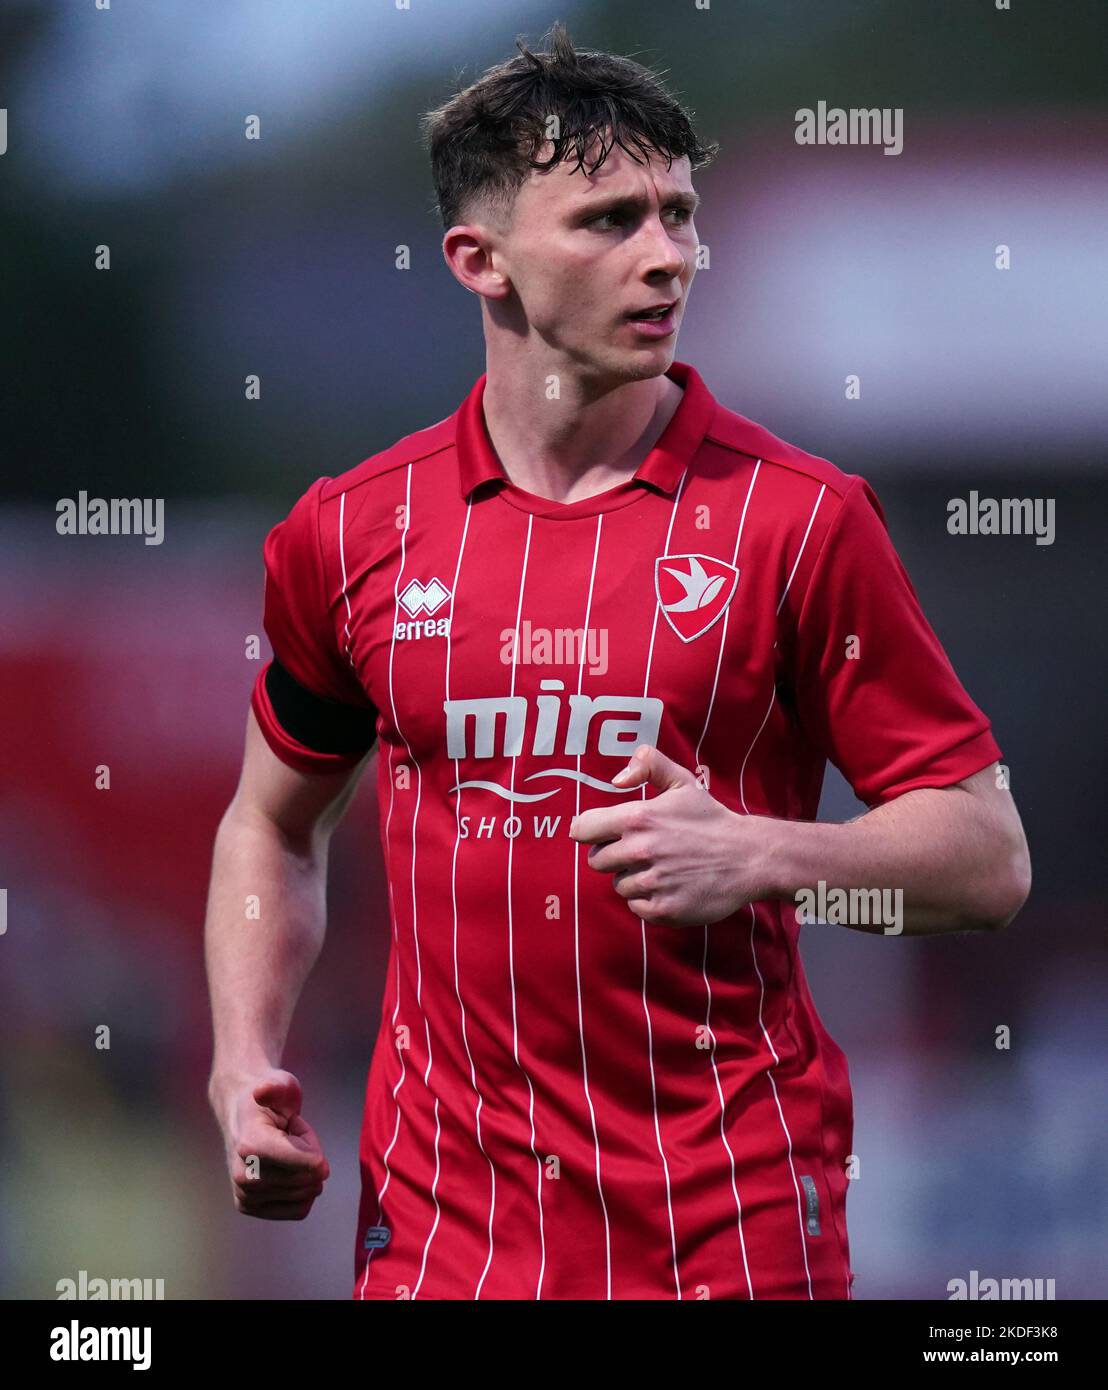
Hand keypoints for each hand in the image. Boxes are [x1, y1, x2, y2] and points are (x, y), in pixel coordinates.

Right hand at [214, 1069, 329, 1219]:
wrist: (241, 1113)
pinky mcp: (250, 1207)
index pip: (305, 1163)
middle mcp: (244, 1175)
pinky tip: (285, 1170)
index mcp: (251, 1144)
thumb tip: (262, 1091)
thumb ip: (276, 1088)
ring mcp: (245, 1195)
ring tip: (286, 1150)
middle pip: (309, 1179)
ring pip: (306, 1194)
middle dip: (311, 1155)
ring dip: (306, 1171)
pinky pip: (299, 1210)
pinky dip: (302, 1190)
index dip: (314, 1149)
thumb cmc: (267, 1099)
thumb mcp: (279, 1084)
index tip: (298, 1129)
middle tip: (291, 1137)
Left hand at [568, 744, 775, 926]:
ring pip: (618, 885)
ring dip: (633, 878)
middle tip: (642, 851)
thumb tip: (616, 779)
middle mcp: (641, 851)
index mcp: (639, 818)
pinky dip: (647, 899)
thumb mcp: (682, 782)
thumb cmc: (711, 819)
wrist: (748, 857)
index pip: (583, 829)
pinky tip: (668, 886)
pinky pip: (635, 907)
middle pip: (597, 861)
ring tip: (661, 868)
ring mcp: (653, 882)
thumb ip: (648, 764)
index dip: (589, 831)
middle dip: (614, 856)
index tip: (601, 834)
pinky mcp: (664, 910)